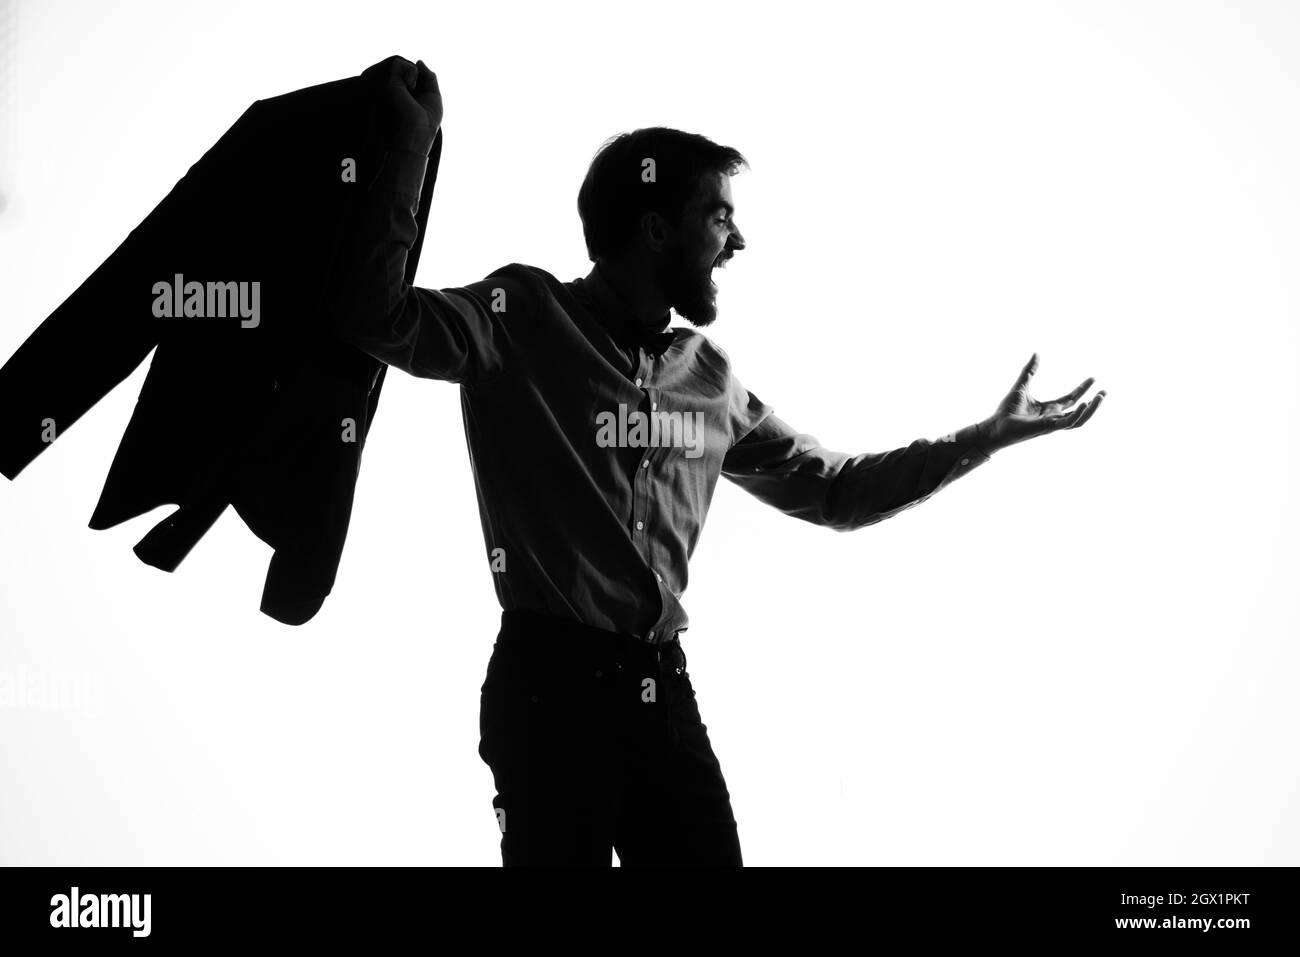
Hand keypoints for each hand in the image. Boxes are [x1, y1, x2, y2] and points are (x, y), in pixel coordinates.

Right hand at [362, 55, 441, 152]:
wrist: (419, 130)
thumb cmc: (429, 119)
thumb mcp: (435, 94)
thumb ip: (429, 76)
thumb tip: (418, 61)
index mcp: (411, 92)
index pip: (418, 72)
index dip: (424, 76)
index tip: (425, 90)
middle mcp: (401, 88)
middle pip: (412, 67)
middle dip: (421, 74)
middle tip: (419, 90)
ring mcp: (395, 85)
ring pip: (405, 63)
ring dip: (414, 72)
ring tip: (413, 88)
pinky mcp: (391, 83)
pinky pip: (399, 63)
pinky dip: (410, 71)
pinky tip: (410, 85)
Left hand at [980, 353, 1104, 450]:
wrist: (996, 425)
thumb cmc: (1007, 410)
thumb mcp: (1022, 385)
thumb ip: (1030, 371)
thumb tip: (1036, 353)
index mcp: (1049, 409)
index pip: (1071, 399)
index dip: (1082, 389)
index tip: (1093, 378)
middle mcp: (1053, 417)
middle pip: (1080, 410)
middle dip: (1094, 402)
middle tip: (1105, 392)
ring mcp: (1052, 423)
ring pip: (1079, 419)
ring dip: (1092, 410)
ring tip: (1101, 396)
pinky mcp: (1048, 428)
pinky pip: (1068, 422)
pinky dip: (1079, 414)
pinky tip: (1085, 403)